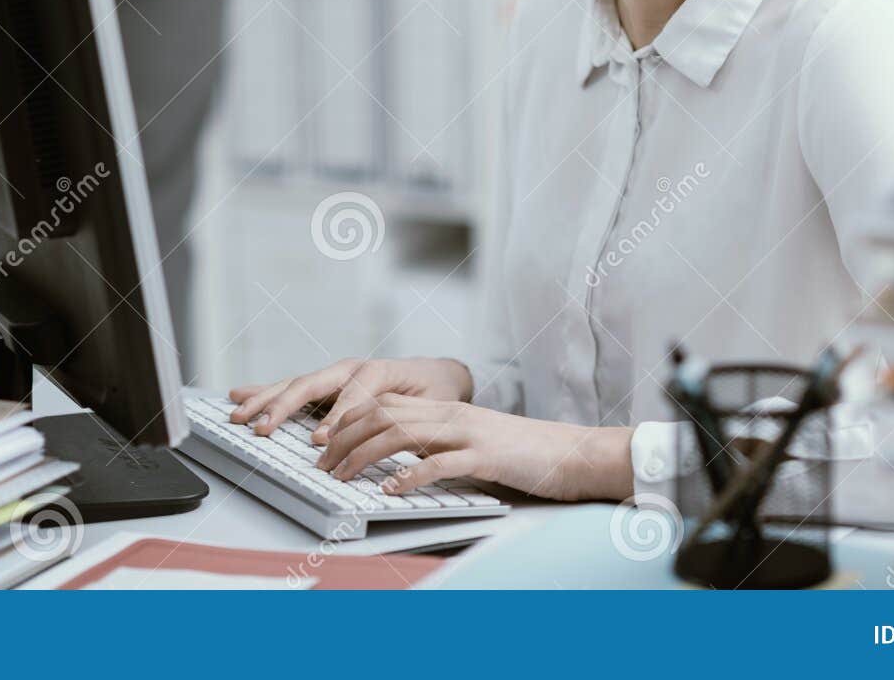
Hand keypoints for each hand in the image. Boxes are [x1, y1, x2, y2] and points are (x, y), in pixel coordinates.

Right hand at [227, 357, 472, 441]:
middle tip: (261, 428)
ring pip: (295, 385)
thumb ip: (398, 416)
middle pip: (312, 384)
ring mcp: (334, 376)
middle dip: (284, 406)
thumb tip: (356, 436)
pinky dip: (265, 391)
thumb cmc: (432, 392)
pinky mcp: (325, 386)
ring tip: (237, 412)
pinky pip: (292, 387)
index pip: (352, 394)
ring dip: (265, 399)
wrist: (436, 375)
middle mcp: (350, 369)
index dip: (336, 417)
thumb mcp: (428, 405)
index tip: (319, 440)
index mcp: (378, 371)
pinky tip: (239, 394)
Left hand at [315, 394, 633, 501]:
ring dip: (364, 456)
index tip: (324, 444)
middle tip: (321, 464)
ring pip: (401, 434)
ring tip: (342, 475)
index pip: (383, 403)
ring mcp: (468, 434)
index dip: (347, 421)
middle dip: (344, 439)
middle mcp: (451, 415)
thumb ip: (435, 443)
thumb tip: (393, 459)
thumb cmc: (522, 453)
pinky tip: (389, 489)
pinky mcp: (485, 457)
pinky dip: (408, 476)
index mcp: (446, 409)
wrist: (572, 454)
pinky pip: (439, 464)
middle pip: (383, 414)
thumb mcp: (470, 442)